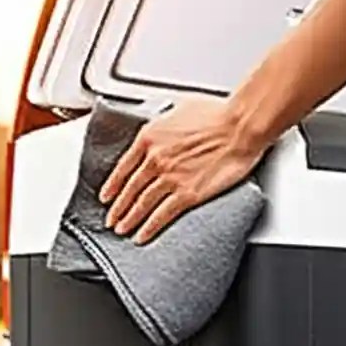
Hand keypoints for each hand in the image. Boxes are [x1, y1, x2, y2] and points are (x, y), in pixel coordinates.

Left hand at [98, 98, 266, 245]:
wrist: (239, 126)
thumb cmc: (217, 114)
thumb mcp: (178, 109)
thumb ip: (164, 123)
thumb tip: (162, 128)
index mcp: (149, 138)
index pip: (122, 167)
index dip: (112, 185)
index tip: (106, 196)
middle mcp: (155, 159)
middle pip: (129, 189)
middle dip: (118, 208)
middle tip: (111, 220)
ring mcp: (170, 178)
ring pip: (142, 204)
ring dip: (129, 220)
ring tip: (122, 230)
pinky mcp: (187, 194)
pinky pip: (162, 215)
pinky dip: (149, 228)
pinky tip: (142, 236)